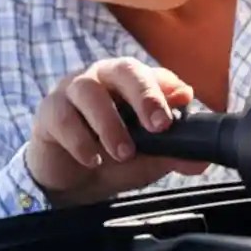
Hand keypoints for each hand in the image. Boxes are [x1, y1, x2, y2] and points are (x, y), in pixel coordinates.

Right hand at [25, 57, 206, 206]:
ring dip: (110, 123)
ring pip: (89, 91)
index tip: (182, 106)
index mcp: (129, 83)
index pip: (151, 73)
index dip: (167, 87)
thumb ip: (172, 155)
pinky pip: (63, 117)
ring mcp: (71, 91)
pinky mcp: (48, 112)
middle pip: (123, 69)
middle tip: (159, 126)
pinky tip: (92, 159)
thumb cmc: (110, 157)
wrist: (70, 181)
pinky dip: (80, 140)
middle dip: (144, 95)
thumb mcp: (146, 159)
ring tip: (123, 153)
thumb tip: (202, 159)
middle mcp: (101, 78)